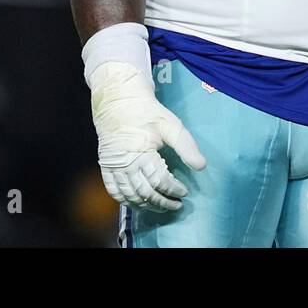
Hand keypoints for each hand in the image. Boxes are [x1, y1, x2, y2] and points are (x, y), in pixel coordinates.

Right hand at [88, 62, 206, 211]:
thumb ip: (186, 146)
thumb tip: (201, 166)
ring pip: (129, 195)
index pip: (159, 180)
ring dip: (145, 205)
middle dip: (161, 201)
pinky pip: (114, 191)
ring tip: (160, 207)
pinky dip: (126, 201)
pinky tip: (138, 204)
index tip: (184, 192)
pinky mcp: (106, 166)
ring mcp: (112, 166)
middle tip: (176, 204)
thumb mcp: (171, 124)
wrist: (119, 100)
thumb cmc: (147, 112)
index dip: (173, 189)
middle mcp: (124, 163)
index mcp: (141, 152)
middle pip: (144, 192)